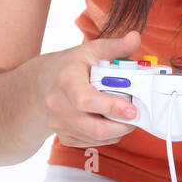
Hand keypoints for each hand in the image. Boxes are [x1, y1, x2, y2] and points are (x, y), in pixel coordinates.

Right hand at [37, 30, 141, 147]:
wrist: (45, 82)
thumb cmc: (72, 66)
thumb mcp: (93, 50)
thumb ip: (116, 47)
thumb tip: (134, 38)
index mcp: (66, 79)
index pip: (86, 100)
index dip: (111, 107)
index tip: (132, 110)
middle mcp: (57, 103)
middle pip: (94, 127)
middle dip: (121, 125)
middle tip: (136, 116)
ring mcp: (57, 122)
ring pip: (95, 138)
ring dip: (117, 131)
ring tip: (125, 118)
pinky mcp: (63, 135)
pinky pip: (91, 143)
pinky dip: (106, 137)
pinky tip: (110, 122)